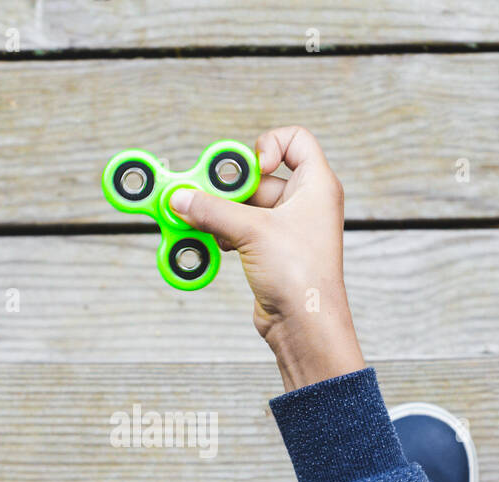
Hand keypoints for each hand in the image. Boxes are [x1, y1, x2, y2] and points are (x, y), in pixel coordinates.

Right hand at [168, 126, 365, 391]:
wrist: (305, 324)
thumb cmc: (301, 276)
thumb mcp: (252, 231)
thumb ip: (213, 210)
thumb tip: (183, 198)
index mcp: (315, 184)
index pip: (295, 140)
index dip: (268, 145)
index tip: (248, 166)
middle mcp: (304, 202)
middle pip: (259, 176)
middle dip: (229, 186)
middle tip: (204, 195)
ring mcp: (287, 228)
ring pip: (247, 205)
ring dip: (222, 211)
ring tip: (200, 220)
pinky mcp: (271, 250)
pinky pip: (242, 229)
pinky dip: (224, 231)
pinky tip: (210, 240)